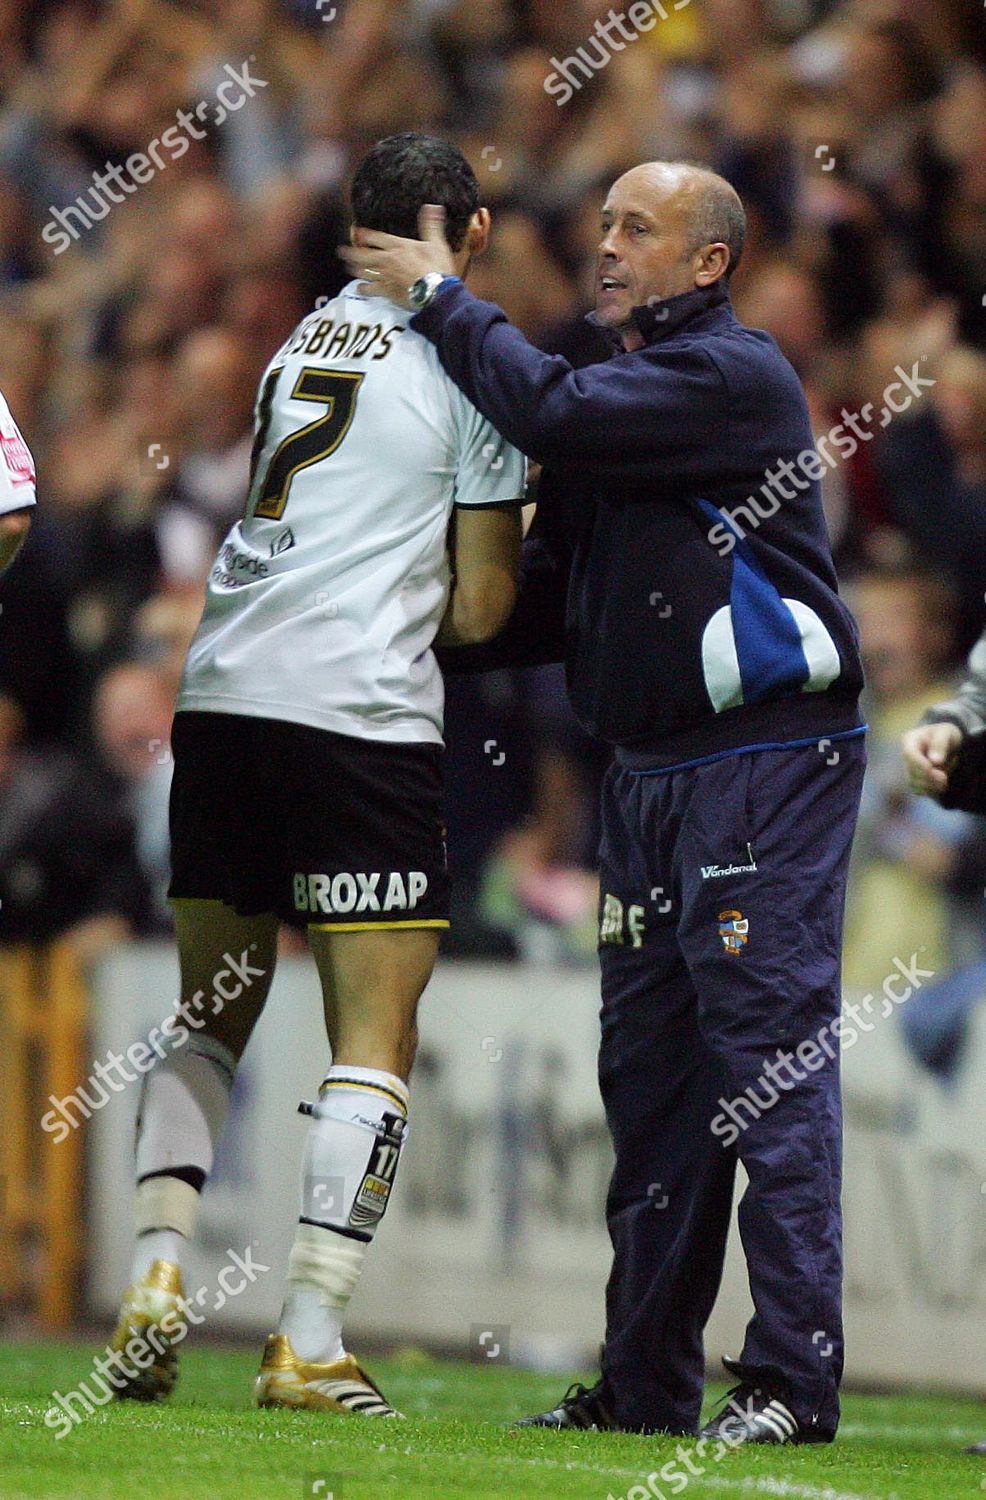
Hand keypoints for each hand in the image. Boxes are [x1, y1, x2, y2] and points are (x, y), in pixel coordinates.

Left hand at [337, 204, 456, 308]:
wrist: (434, 292)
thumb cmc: (436, 268)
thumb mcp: (436, 243)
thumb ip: (431, 224)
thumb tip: (432, 207)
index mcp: (397, 246)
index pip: (374, 237)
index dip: (363, 233)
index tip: (356, 231)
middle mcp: (386, 259)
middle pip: (362, 254)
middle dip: (351, 252)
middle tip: (341, 251)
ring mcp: (384, 276)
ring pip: (363, 270)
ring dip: (354, 268)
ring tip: (348, 267)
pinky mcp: (386, 291)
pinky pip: (369, 290)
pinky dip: (363, 288)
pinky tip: (360, 288)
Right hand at [901, 721, 963, 796]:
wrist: (947, 743)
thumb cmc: (946, 734)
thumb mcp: (947, 732)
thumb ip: (940, 744)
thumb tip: (935, 761)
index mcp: (910, 739)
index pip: (909, 754)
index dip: (919, 763)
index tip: (931, 769)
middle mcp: (906, 755)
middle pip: (911, 770)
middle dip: (928, 777)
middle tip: (945, 779)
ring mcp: (908, 768)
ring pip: (914, 783)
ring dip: (931, 785)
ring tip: (945, 780)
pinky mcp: (914, 780)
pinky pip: (919, 790)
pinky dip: (931, 791)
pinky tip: (941, 786)